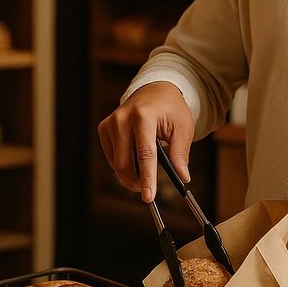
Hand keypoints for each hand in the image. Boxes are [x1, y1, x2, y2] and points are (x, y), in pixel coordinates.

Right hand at [97, 82, 193, 202]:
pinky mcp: (104, 128)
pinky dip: (123, 163)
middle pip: (124, 163)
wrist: (154, 89)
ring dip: (130, 173)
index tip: (149, 197)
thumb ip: (181, 153)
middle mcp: (122, 119)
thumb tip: (182, 177)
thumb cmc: (170, 108)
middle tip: (148, 190)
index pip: (144, 154)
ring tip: (145, 169)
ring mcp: (110, 124)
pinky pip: (112, 156)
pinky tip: (134, 158)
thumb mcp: (183, 127)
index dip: (147, 179)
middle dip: (136, 181)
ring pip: (116, 163)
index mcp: (143, 117)